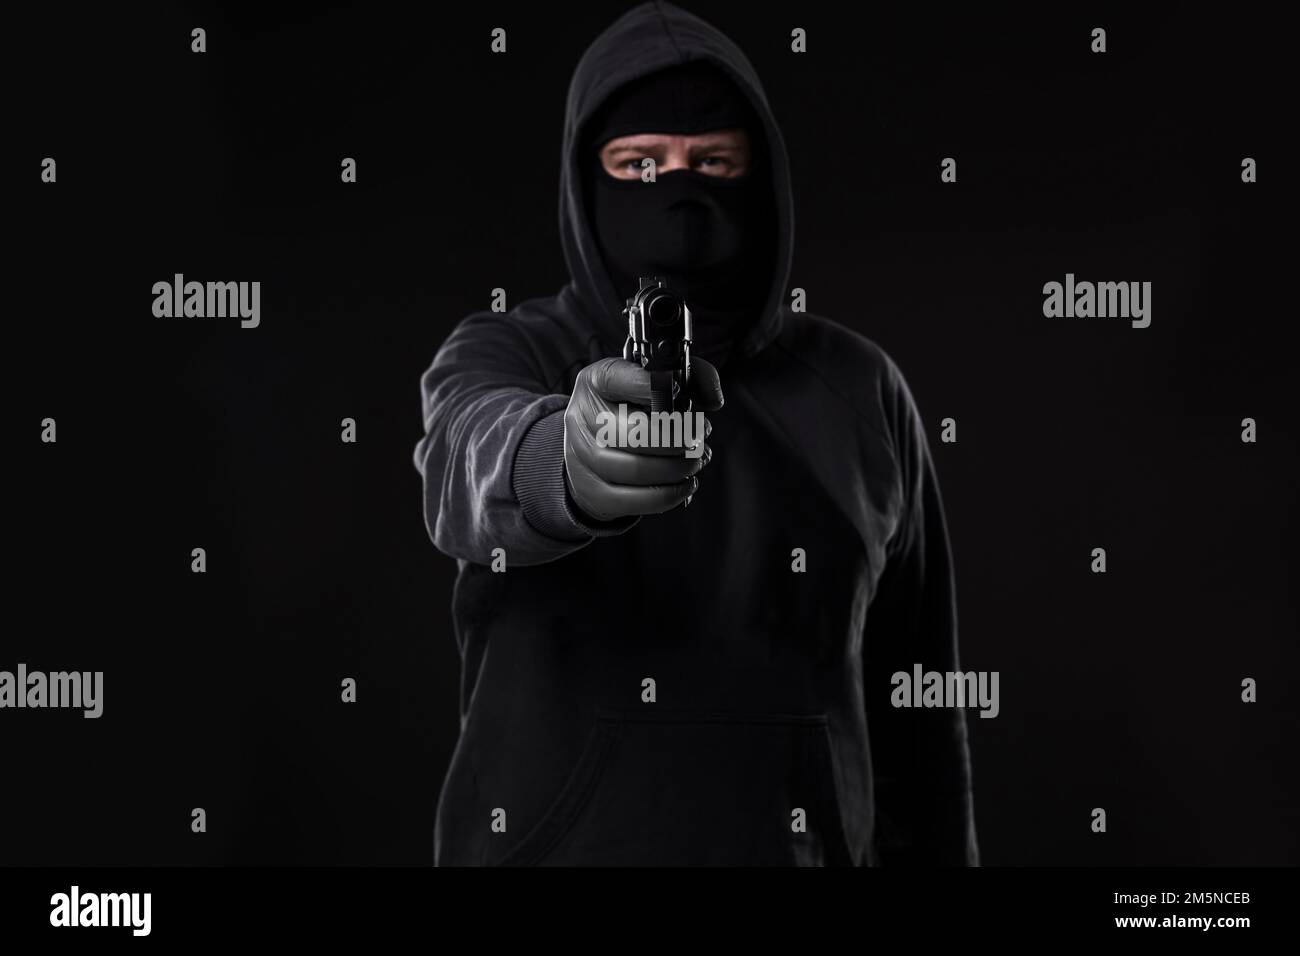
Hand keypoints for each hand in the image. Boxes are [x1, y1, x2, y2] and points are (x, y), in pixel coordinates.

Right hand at [562, 356, 723, 520]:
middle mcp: (582, 418)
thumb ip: (693, 378)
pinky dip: (666, 496)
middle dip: (677, 440)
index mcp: (596, 382)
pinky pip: (631, 501)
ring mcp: (582, 457)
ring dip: (676, 469)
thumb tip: (715, 400)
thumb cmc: (631, 409)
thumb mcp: (655, 382)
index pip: (618, 379)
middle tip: (698, 441)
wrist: (593, 445)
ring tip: (695, 462)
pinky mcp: (592, 491)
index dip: (652, 387)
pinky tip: (684, 485)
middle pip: (633, 432)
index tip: (681, 395)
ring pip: (633, 469)